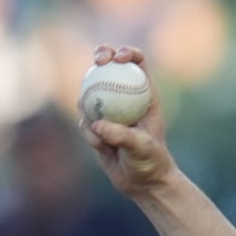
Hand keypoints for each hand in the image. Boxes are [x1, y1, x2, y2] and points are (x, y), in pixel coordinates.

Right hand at [78, 45, 177, 197]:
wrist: (143, 182)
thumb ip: (122, 135)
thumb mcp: (142, 148)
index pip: (137, 64)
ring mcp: (109, 109)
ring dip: (91, 111)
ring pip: (90, 93)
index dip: (127, 53)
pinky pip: (83, 120)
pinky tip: (103, 148)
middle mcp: (126, 98)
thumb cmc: (151, 162)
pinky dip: (89, 133)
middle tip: (98, 62)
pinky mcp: (95, 123)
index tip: (117, 59)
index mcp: (146, 95)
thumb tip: (97, 124)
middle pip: (109, 66)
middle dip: (101, 56)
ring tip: (106, 138)